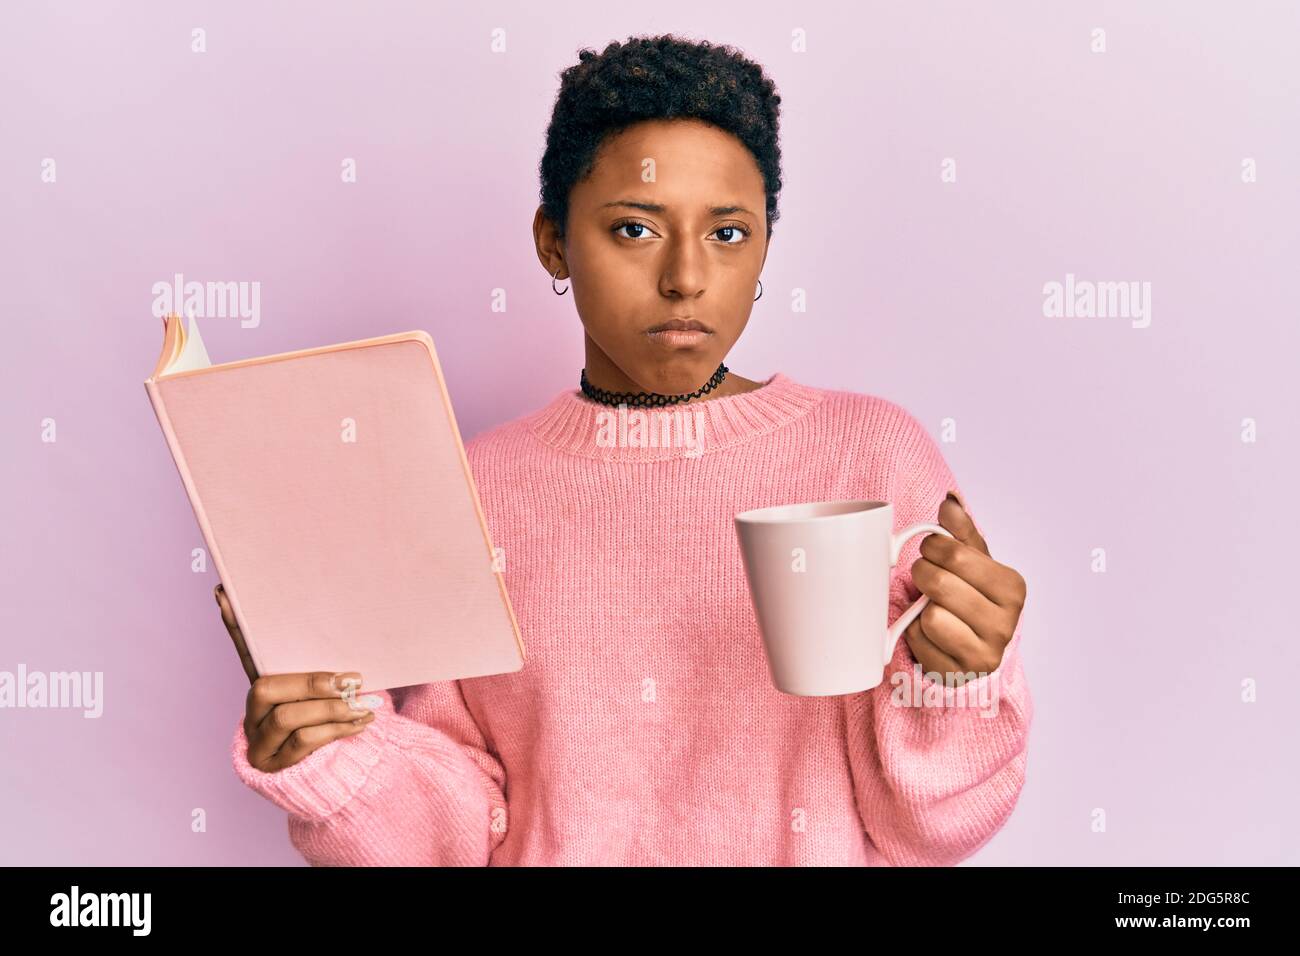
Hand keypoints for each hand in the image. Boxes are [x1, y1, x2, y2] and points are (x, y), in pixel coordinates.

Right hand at [216, 583, 377, 771]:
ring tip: (363, 705)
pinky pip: (304, 742)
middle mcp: (253, 712)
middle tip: (351, 680)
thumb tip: (347, 623)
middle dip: (311, 683)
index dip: (235, 627)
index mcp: (265, 685)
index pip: (246, 652)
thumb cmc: (335, 718)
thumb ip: (330, 666)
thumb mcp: (332, 690)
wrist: (335, 770)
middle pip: (266, 688)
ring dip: (332, 710)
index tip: (224, 594)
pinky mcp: (274, 766)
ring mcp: (259, 741)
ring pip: (288, 717)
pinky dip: (337, 730)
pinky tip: (361, 723)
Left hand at [901, 492, 1025, 685]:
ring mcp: (985, 654)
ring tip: (932, 607)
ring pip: (931, 615)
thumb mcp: (972, 563)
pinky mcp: (959, 675)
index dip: (932, 548)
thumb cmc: (970, 598)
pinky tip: (930, 634)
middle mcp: (1007, 623)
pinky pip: (919, 641)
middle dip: (923, 574)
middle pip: (939, 582)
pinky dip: (915, 633)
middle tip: (926, 578)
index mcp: (1013, 588)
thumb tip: (950, 500)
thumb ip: (961, 531)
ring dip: (921, 608)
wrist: (971, 650)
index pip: (955, 553)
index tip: (932, 552)